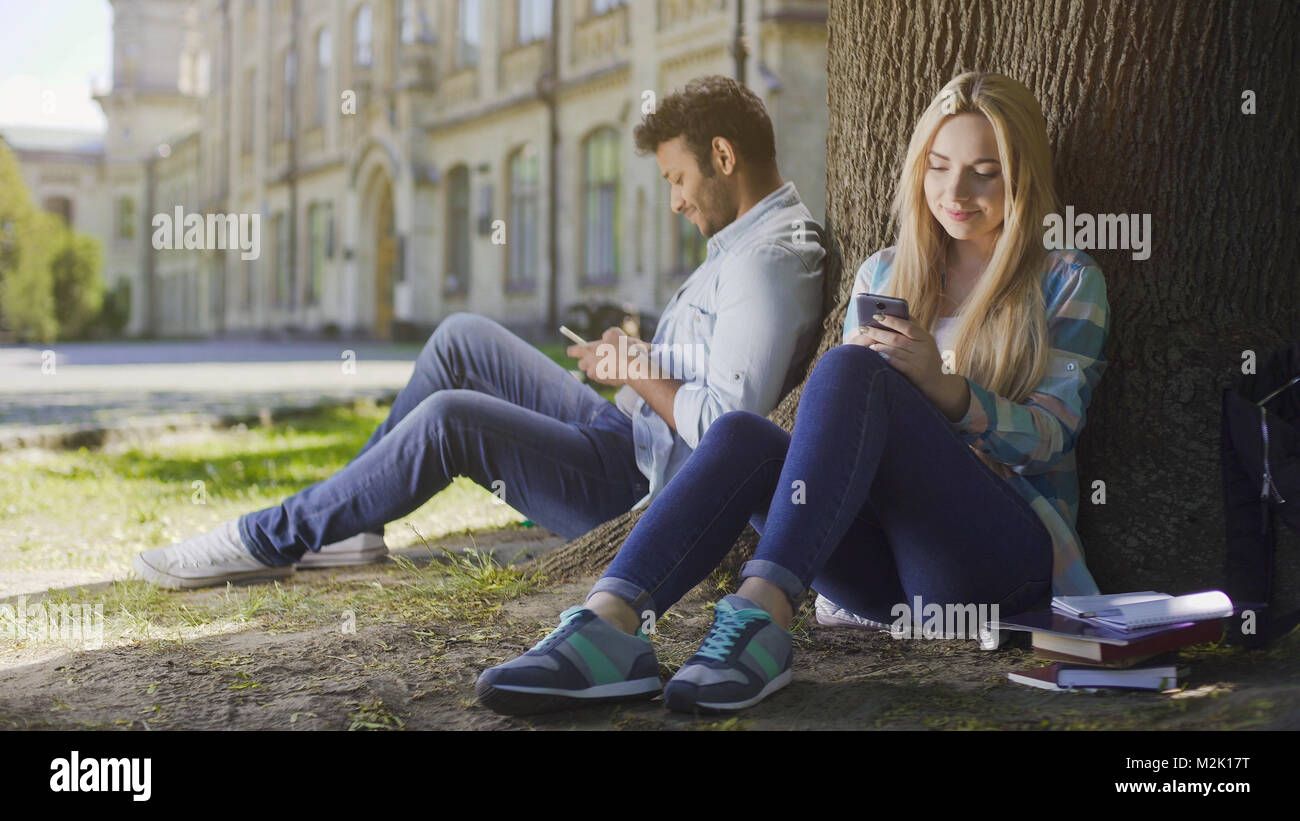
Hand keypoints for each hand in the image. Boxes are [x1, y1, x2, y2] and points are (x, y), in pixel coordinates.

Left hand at [566, 327, 649, 386]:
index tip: (581, 348)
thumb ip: (607, 334)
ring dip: (600, 368)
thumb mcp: (615, 333)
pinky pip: (603, 377)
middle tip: (600, 356)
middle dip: (588, 361)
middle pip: (581, 364)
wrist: (634, 367)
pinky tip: (618, 368)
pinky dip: (608, 374)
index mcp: (587, 351)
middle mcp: (588, 365)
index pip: (571, 351)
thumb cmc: (624, 347)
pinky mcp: (604, 383)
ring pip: (593, 372)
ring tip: (613, 361)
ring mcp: (596, 376)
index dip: (575, 350)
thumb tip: (606, 338)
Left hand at [845, 314, 970, 421]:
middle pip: (897, 338)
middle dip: (878, 332)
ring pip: (895, 350)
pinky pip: (896, 363)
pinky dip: (884, 357)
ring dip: (878, 345)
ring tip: (866, 341)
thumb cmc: (928, 360)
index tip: (877, 315)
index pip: (908, 326)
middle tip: (863, 328)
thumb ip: (914, 329)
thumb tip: (897, 314)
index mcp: (926, 338)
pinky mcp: (914, 374)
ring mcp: (919, 362)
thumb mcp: (926, 342)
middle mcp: (924, 348)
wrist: (940, 384)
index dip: (892, 320)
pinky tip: (874, 354)